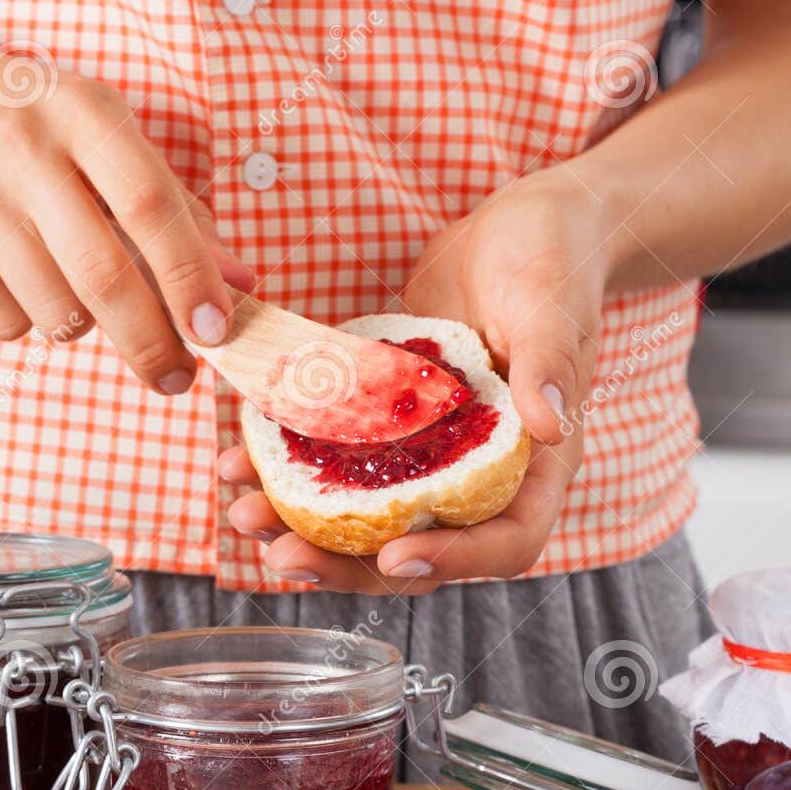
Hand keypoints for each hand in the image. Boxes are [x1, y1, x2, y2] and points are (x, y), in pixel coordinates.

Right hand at [0, 31, 253, 392]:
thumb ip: (174, 209)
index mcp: (83, 111)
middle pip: (102, 276)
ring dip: (80, 324)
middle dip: (149, 341)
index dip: (190, 275)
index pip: (150, 204)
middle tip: (174, 379)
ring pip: (54, 311)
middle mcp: (22, 147)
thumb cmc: (30, 123)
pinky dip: (26, 320)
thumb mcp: (103, 136)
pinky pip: (3, 321)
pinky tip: (12, 272)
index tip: (216, 331)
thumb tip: (240, 286)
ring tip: (68, 283)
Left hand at [221, 170, 609, 593]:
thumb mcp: (552, 303)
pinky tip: (238, 459)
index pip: (506, 541)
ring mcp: (428, 455)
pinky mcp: (386, 426)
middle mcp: (479, 474)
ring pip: (366, 518)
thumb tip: (551, 425)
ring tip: (242, 514)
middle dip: (347, 563)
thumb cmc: (551, 257)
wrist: (512, 226)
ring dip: (301, 527)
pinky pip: (337, 465)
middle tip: (282, 555)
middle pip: (418, 549)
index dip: (454, 560)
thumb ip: (550, 362)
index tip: (395, 554)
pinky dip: (288, 470)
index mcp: (536, 462)